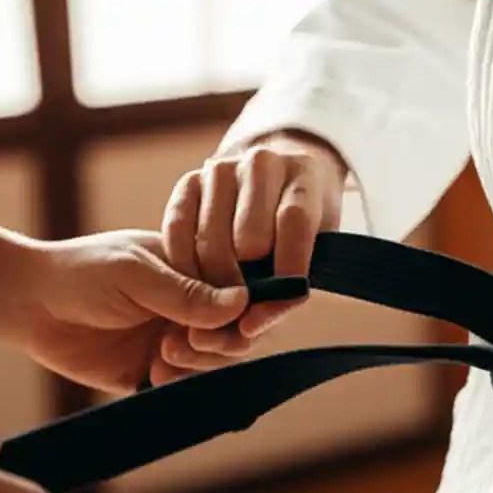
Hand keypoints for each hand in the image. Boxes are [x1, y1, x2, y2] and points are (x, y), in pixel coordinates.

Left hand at [0, 227, 248, 393]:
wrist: (28, 305)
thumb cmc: (82, 272)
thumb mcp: (137, 273)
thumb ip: (187, 293)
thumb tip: (243, 302)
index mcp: (194, 269)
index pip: (247, 288)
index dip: (258, 305)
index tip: (250, 319)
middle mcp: (191, 306)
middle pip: (240, 331)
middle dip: (225, 339)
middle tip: (192, 338)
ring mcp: (175, 339)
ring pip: (217, 362)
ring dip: (201, 361)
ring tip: (166, 352)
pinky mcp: (153, 373)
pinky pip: (186, 387)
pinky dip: (180, 385)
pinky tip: (154, 373)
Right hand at [157, 130, 347, 382]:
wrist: (278, 179)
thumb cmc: (301, 226)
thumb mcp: (314, 247)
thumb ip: (287, 288)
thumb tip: (249, 328)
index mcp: (305, 176)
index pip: (295, 221)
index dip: (289, 265)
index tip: (282, 299)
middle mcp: (262, 163)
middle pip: (250, 234)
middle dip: (246, 281)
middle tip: (242, 306)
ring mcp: (223, 169)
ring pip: (211, 236)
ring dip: (213, 280)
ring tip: (219, 302)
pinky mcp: (190, 181)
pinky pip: (177, 229)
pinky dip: (183, 264)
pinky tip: (194, 283)